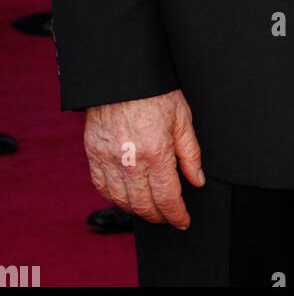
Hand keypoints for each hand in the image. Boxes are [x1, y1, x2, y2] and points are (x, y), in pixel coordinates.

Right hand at [84, 89, 204, 228]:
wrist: (121, 74)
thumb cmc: (154, 91)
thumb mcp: (182, 117)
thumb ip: (190, 153)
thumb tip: (197, 180)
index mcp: (156, 152)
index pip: (167, 198)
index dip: (177, 215)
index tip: (182, 221)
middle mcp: (130, 161)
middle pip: (143, 205)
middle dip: (158, 216)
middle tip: (168, 217)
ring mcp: (108, 159)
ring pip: (122, 201)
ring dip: (137, 211)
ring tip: (150, 209)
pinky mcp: (93, 154)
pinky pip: (101, 187)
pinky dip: (114, 197)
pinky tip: (125, 196)